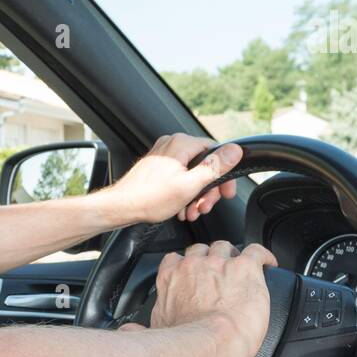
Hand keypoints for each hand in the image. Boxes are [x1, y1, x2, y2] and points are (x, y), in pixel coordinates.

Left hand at [91, 134, 242, 227]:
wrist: (121, 208)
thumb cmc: (150, 198)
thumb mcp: (190, 185)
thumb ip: (214, 167)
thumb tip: (235, 150)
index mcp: (182, 144)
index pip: (216, 152)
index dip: (224, 175)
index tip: (226, 192)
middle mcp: (173, 145)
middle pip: (204, 165)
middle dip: (208, 190)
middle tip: (205, 207)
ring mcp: (165, 155)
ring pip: (192, 174)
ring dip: (196, 195)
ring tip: (191, 212)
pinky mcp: (158, 167)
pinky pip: (180, 177)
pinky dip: (184, 193)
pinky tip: (181, 209)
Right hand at [150, 241, 276, 356]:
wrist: (209, 344)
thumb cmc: (183, 343)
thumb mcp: (154, 331)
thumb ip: (141, 325)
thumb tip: (128, 331)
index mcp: (170, 278)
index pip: (174, 259)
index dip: (185, 265)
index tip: (191, 273)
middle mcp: (193, 266)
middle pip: (202, 250)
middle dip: (209, 259)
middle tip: (218, 274)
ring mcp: (220, 264)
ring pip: (226, 247)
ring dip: (233, 256)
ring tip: (241, 268)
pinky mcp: (245, 268)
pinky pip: (257, 252)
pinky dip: (264, 257)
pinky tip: (268, 262)